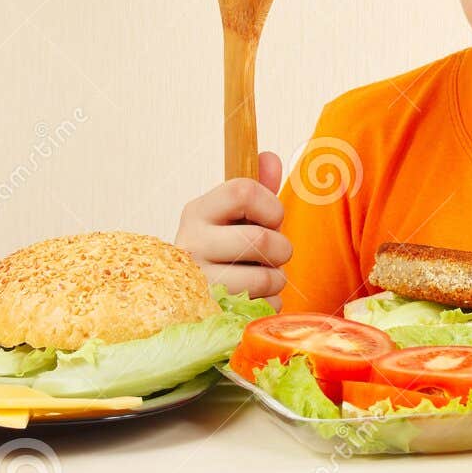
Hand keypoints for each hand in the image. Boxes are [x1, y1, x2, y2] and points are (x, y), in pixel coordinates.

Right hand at [176, 150, 291, 310]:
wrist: (190, 296)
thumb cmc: (222, 248)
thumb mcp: (235, 215)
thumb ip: (256, 187)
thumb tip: (270, 157)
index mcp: (198, 211)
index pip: (244, 192)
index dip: (271, 206)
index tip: (272, 218)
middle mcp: (191, 244)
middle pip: (260, 240)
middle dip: (281, 248)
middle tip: (274, 253)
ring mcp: (198, 283)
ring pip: (265, 278)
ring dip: (276, 279)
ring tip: (261, 276)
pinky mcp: (211, 315)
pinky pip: (262, 308)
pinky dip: (269, 304)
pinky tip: (252, 298)